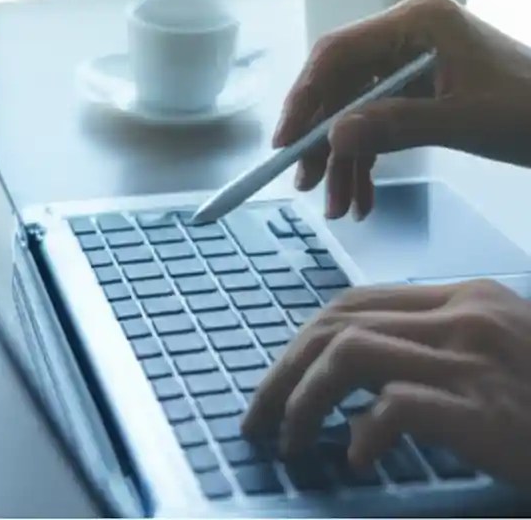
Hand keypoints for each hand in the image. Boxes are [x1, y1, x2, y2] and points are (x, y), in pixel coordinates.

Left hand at [241, 279, 530, 485]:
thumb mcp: (500, 361)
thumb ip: (437, 354)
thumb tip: (357, 386)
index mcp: (467, 299)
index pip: (354, 303)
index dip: (302, 342)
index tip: (278, 381)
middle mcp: (466, 316)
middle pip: (336, 324)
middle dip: (281, 372)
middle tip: (258, 419)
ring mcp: (477, 359)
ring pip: (347, 354)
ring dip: (302, 400)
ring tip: (290, 441)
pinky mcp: (485, 408)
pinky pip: (394, 407)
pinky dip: (363, 432)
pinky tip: (358, 460)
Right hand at [275, 0, 530, 219]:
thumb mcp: (465, 122)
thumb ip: (396, 126)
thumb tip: (333, 138)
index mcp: (417, 22)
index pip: (337, 53)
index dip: (305, 98)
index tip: (286, 144)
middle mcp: (407, 34)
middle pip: (341, 85)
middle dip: (324, 140)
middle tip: (307, 185)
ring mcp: (413, 59)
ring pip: (356, 109)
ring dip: (346, 159)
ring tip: (340, 207)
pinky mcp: (420, 86)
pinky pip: (379, 120)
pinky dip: (369, 158)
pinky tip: (364, 196)